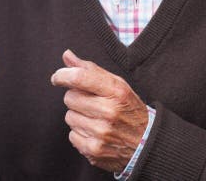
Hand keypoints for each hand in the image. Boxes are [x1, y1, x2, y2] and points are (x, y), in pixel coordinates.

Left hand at [51, 49, 148, 172]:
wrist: (146, 143)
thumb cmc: (128, 108)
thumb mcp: (116, 85)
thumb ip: (90, 69)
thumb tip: (66, 55)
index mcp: (116, 91)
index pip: (79, 78)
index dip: (62, 75)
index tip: (58, 77)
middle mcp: (109, 111)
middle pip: (70, 97)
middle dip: (76, 98)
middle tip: (91, 103)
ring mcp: (101, 132)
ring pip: (69, 117)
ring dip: (78, 116)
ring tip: (96, 119)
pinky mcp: (95, 150)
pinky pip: (71, 135)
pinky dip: (80, 134)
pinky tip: (95, 133)